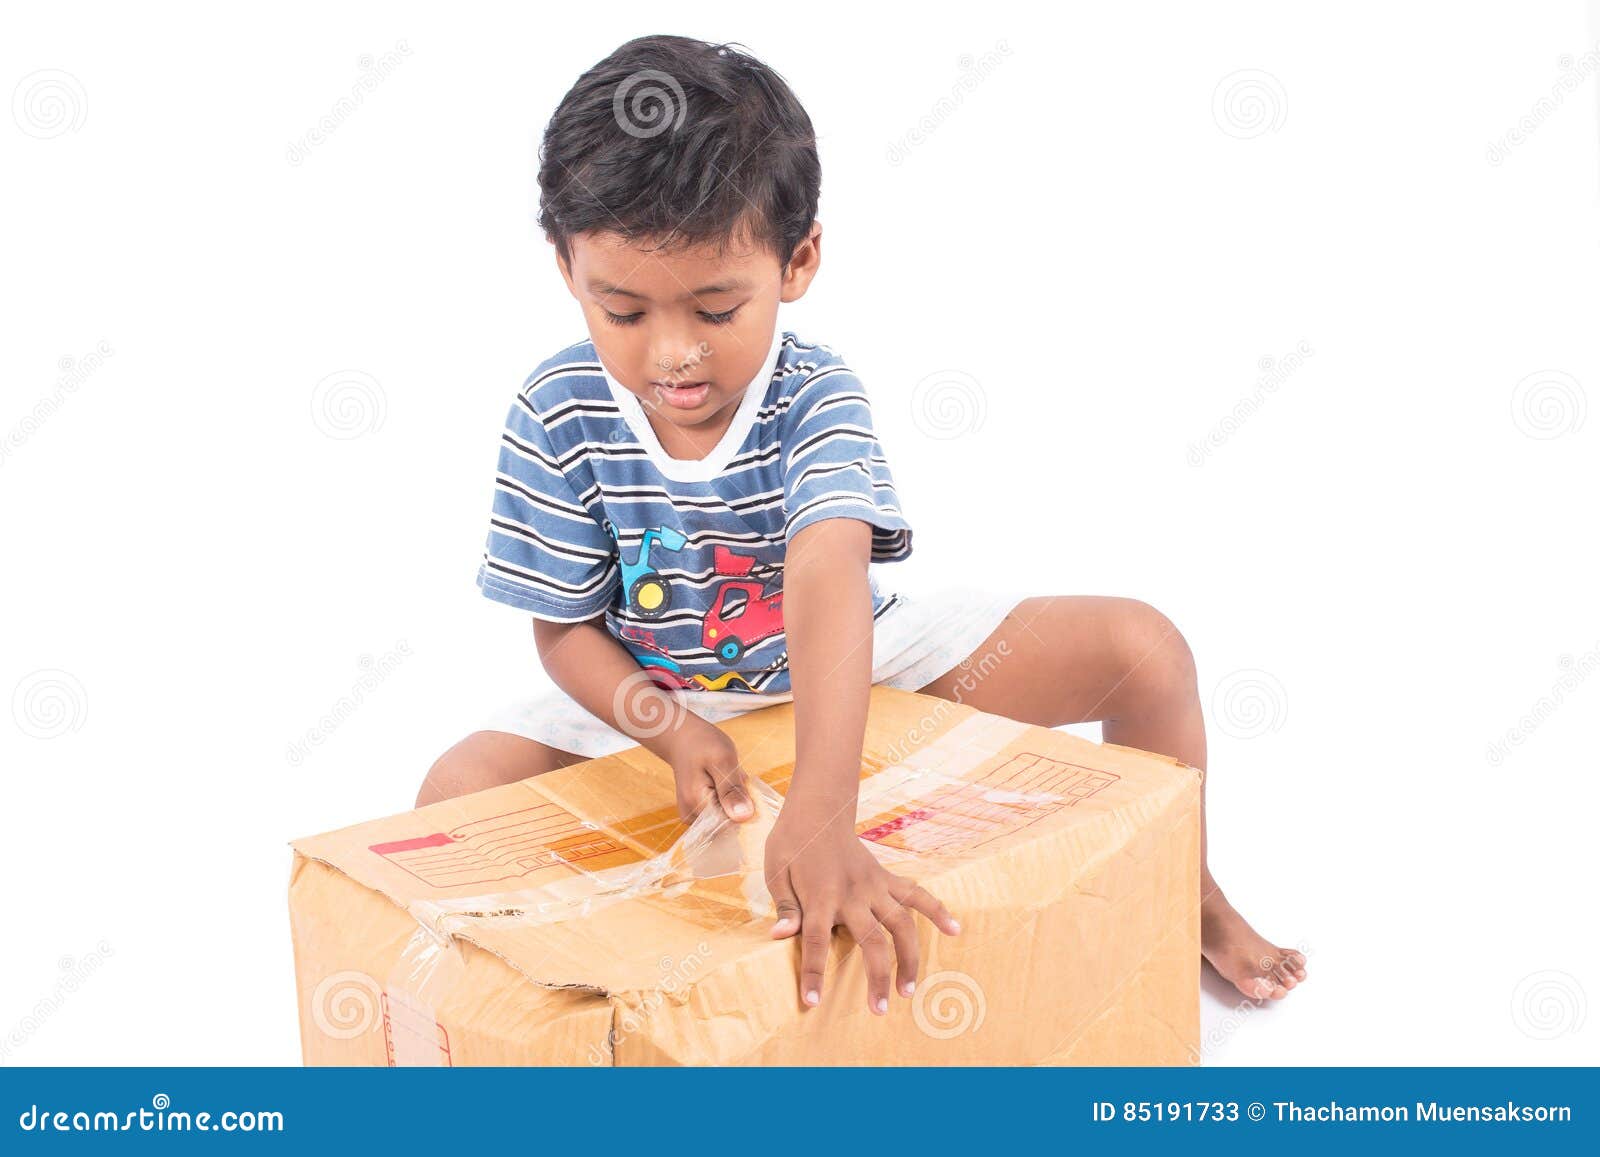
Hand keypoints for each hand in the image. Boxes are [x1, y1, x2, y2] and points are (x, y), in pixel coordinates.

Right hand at [663, 717, 753, 822]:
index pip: (732, 825)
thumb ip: (732, 790)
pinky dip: (730, 800)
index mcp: (697, 806)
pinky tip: (725, 784)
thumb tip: (744, 817)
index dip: (746, 809)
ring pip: (728, 818)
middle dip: (741, 802)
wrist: (682, 738)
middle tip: (733, 776)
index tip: (743, 786)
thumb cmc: (702, 744)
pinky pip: (722, 813)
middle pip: (730, 823)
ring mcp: (694, 818)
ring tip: (727, 778)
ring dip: (736, 800)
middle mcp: (692, 818)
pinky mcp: (698, 814)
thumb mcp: (723, 759)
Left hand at [764, 799, 959, 1013]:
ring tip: (909, 989)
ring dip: (909, 958)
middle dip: (877, 977)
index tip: (813, 1002)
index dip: (814, 973)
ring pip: (902, 924)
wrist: (818, 809)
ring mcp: (874, 886)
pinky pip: (917, 895)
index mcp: (820, 896)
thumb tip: (781, 937)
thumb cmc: (791, 843)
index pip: (816, 942)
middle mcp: (853, 894)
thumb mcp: (776, 872)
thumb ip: (785, 906)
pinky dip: (937, 910)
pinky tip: (955, 929)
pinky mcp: (886, 878)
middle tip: (880, 1009)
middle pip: (872, 941)